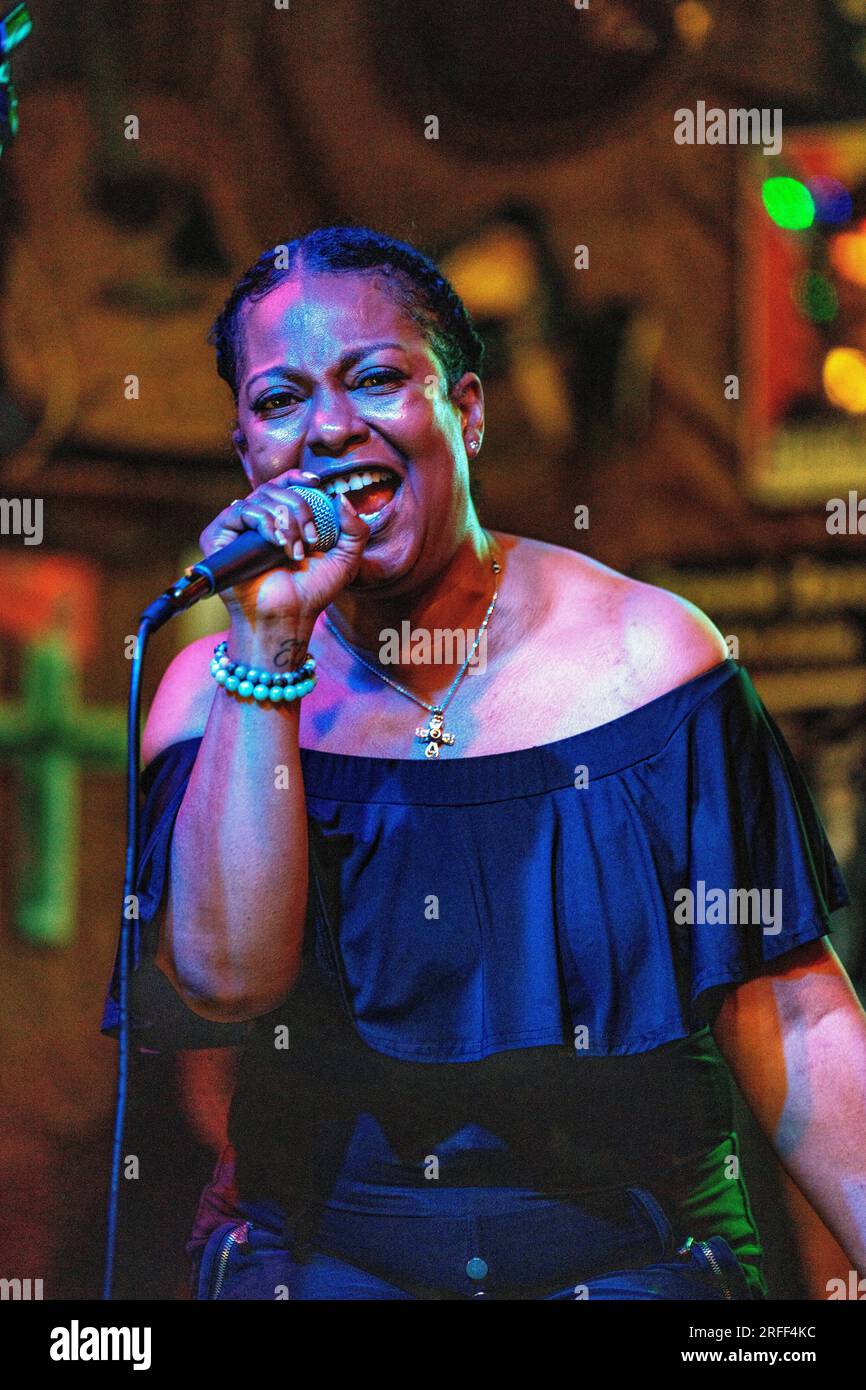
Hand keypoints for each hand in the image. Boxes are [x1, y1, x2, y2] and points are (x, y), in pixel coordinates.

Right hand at [199, 468, 369, 627]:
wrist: (288, 617)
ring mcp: (236, 529)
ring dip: (285, 521)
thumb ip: (355, 529)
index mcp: (281, 521)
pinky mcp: (218, 537)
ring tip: (295, 551)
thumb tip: (341, 497)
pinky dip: (263, 522)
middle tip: (311, 539)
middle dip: (299, 508)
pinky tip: (277, 544)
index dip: (297, 478)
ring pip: (260, 498)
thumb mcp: (346, 559)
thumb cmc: (312, 592)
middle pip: (275, 488)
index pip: (282, 485)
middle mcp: (257, 522)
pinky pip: (239, 511)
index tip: (317, 483)